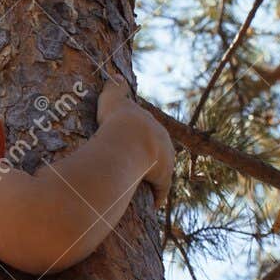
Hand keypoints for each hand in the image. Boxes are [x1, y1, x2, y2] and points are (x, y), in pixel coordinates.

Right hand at [97, 80, 174, 206]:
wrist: (129, 140)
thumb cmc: (119, 121)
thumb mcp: (113, 100)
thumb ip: (114, 88)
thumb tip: (115, 75)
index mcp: (155, 126)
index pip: (151, 132)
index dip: (142, 138)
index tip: (133, 144)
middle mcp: (165, 144)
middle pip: (159, 153)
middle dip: (151, 158)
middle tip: (137, 166)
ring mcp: (166, 163)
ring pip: (162, 172)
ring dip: (154, 178)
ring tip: (142, 186)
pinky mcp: (163, 180)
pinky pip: (161, 191)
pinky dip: (157, 197)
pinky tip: (152, 205)